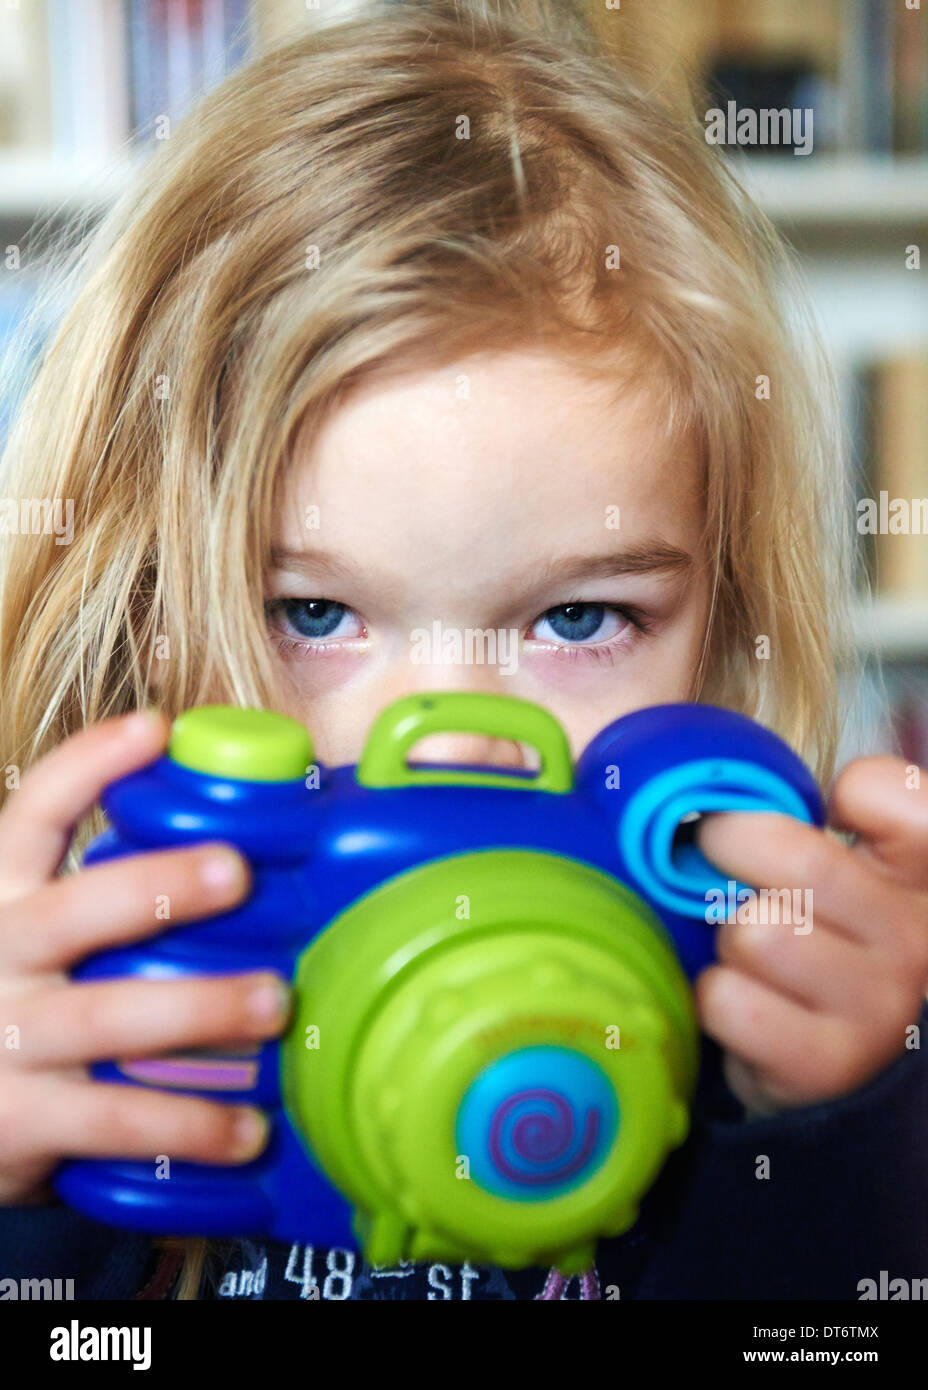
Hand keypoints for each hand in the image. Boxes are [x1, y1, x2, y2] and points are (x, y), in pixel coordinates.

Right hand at [0, 710, 290, 1204]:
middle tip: (239, 871)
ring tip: (276, 1002)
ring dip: (198, 1007)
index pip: (31, 814)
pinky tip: (248, 1129)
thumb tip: (240, 848)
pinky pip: (114, 1118)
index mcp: (2, 898)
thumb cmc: (20, 1005)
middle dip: (158, 885)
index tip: (154, 728)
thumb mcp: (34, 939)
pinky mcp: (21, 1119)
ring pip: (105, 1015)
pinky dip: (187, 1124)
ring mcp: (5, 1038)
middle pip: (74, 909)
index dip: (88, 765)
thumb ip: (104, 899)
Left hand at [693, 756, 927, 1115]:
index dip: (845, 792)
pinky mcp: (828, 1065)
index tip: (824, 813)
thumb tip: (702, 771)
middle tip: (714, 853)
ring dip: (724, 936)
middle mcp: (918, 939)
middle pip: (802, 860)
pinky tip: (737, 1000)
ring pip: (756, 933)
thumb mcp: (829, 868)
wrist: (817, 1054)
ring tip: (741, 948)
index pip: (889, 792)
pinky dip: (711, 996)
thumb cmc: (807, 931)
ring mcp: (880, 1007)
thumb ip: (801, 815)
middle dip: (731, 846)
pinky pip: (729, 1000)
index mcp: (919, 874)